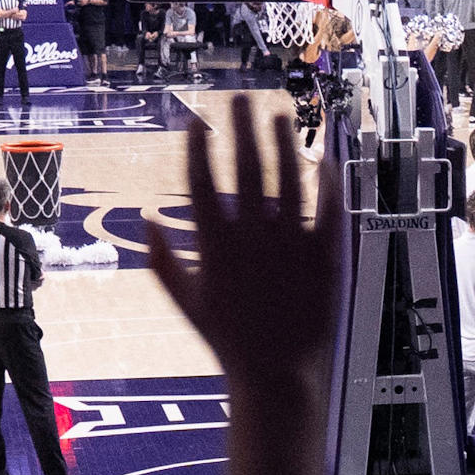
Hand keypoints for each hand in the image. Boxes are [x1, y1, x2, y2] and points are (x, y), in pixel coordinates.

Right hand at [142, 98, 342, 403]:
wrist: (278, 376)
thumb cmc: (229, 341)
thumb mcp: (187, 304)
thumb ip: (163, 262)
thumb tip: (146, 220)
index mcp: (215, 245)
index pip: (202, 181)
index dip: (198, 147)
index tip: (198, 122)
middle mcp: (252, 237)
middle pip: (247, 166)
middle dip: (240, 127)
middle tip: (239, 98)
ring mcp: (292, 243)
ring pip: (289, 177)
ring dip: (282, 141)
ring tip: (278, 115)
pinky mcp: (325, 255)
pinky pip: (328, 206)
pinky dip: (326, 179)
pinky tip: (322, 157)